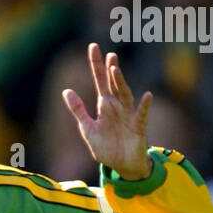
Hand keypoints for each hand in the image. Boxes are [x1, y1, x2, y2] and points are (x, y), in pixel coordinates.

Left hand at [62, 43, 151, 180]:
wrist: (122, 166)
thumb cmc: (106, 147)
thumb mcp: (88, 129)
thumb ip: (78, 110)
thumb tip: (66, 91)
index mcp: (105, 105)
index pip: (100, 81)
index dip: (96, 65)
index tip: (93, 46)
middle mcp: (117, 106)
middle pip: (114, 84)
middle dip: (111, 70)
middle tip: (109, 55)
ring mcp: (129, 115)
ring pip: (125, 95)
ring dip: (120, 83)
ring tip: (115, 70)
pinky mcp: (138, 127)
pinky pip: (141, 114)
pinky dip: (144, 106)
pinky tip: (147, 96)